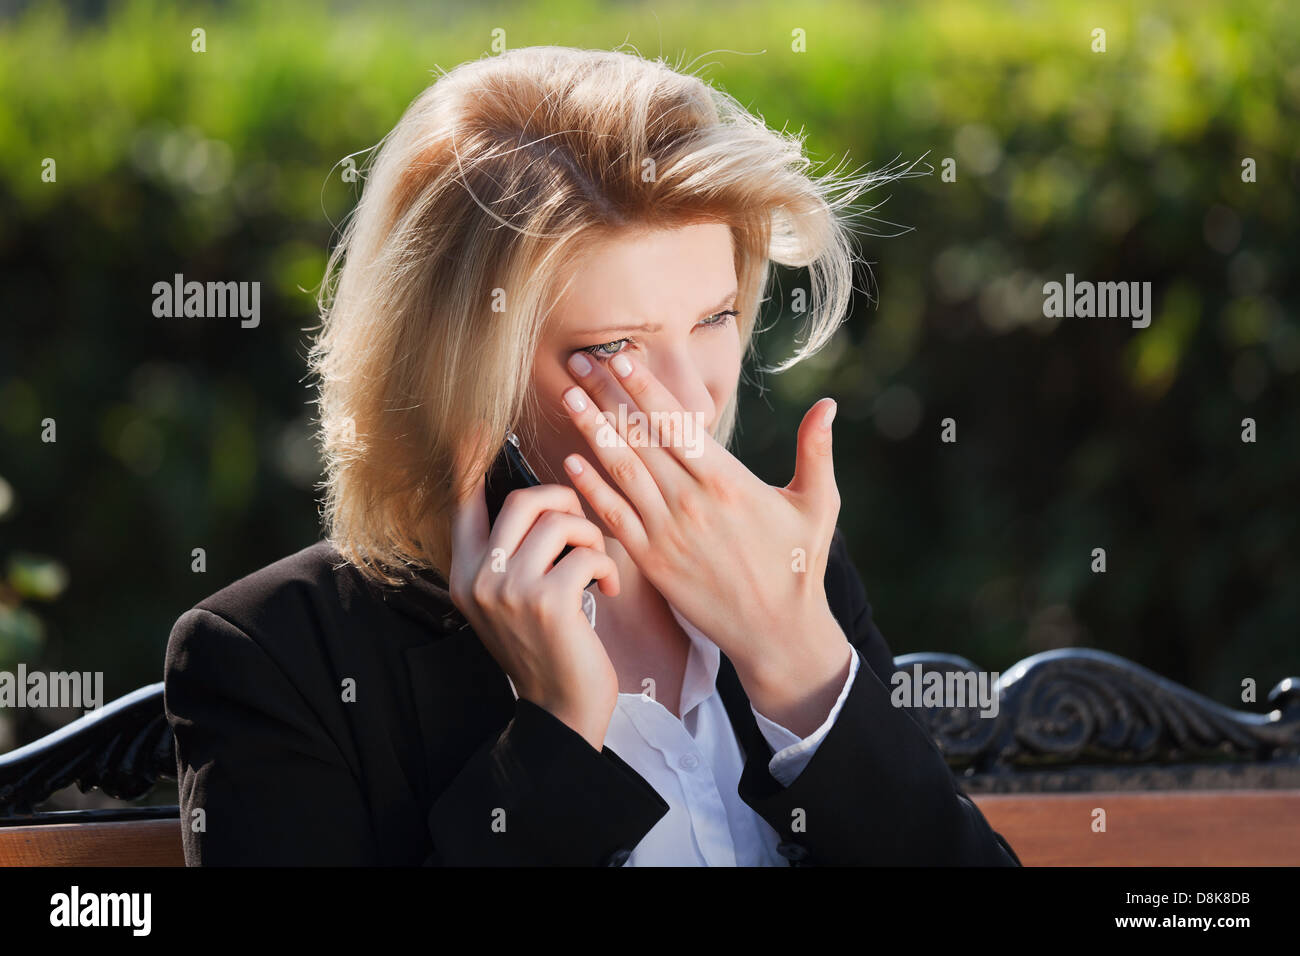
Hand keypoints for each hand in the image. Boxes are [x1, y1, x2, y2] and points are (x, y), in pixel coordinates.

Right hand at [448, 437, 621, 750]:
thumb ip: (512, 554)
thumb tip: (536, 500)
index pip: (463, 502)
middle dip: (566, 502)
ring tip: (598, 565)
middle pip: (524, 500)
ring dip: (592, 538)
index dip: (472, 461)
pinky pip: (589, 552)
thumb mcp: (514, 600)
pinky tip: (609, 590)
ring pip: (561, 522)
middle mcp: (479, 577)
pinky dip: (608, 566)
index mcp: (466, 572)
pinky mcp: (548, 602)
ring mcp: (510, 589)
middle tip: (584, 528)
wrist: (562, 710)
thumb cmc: (549, 646)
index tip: (478, 425)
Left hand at [558, 352, 851, 720]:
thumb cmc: (799, 565)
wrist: (777, 632)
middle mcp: (692, 502)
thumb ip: (816, 452)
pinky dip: (590, 488)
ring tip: (568, 398)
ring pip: (622, 471)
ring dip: (592, 431)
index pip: (679, 424)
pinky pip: (614, 518)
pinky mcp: (653, 561)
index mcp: (729, 481)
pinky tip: (570, 461)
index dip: (647, 389)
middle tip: (580, 363)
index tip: (622, 358)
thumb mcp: (818, 505)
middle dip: (608, 397)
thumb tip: (828, 404)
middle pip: (642, 438)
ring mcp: (668, 532)